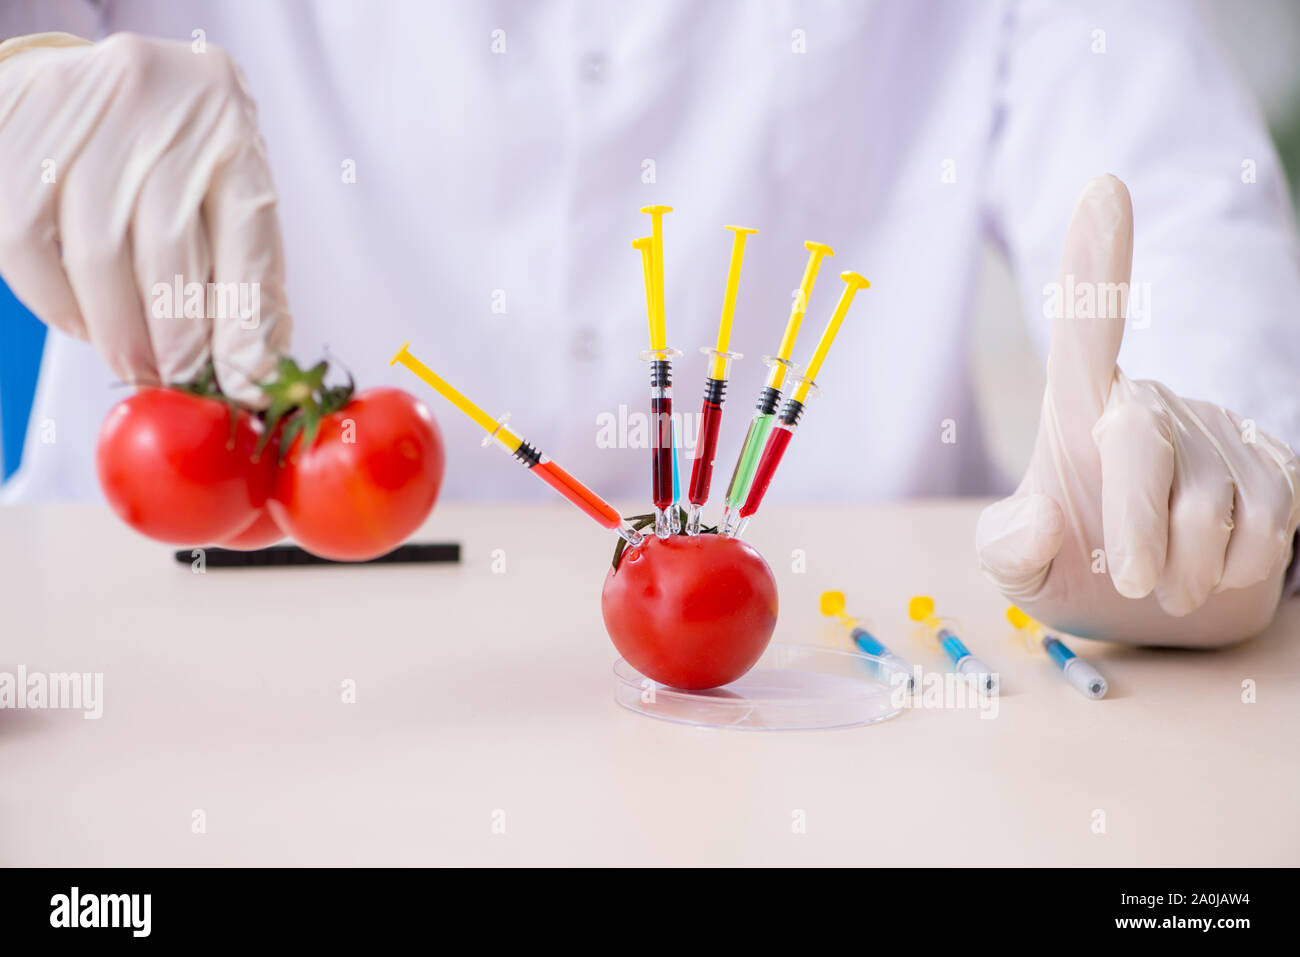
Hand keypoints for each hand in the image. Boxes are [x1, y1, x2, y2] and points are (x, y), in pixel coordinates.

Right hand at [0, 32, 289, 404]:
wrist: (90, 82)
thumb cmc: (171, 152)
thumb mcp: (226, 198)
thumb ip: (246, 278)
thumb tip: (254, 372)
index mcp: (228, 124)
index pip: (246, 237)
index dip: (241, 322)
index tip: (238, 382)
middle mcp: (159, 103)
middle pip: (166, 247)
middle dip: (171, 336)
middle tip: (172, 378)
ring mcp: (80, 107)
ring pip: (93, 252)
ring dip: (113, 327)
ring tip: (130, 356)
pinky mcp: (15, 126)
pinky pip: (23, 238)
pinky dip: (53, 299)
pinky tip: (79, 317)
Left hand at [976, 175, 1299, 645]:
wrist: (1155, 600)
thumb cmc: (1075, 563)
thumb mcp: (1023, 567)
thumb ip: (1011, 549)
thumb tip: (1038, 526)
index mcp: (1078, 408)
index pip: (1088, 328)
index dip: (1097, 262)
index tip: (1103, 187)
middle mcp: (1149, 401)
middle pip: (1138, 442)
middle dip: (1134, 529)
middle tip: (1134, 582)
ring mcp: (1218, 428)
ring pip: (1212, 503)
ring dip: (1188, 568)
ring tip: (1168, 582)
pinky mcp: (1276, 465)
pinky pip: (1273, 521)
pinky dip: (1240, 567)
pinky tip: (1218, 567)